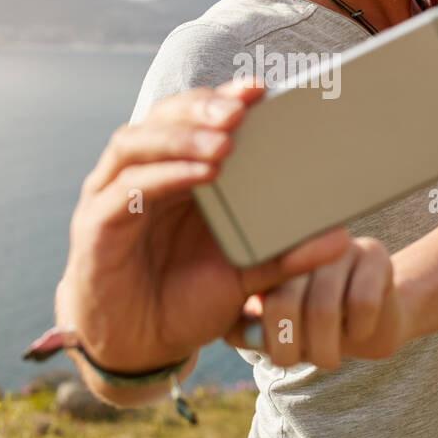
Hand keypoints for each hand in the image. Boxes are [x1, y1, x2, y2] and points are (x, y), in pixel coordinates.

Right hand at [58, 78, 353, 372]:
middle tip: (241, 109)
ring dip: (181, 137)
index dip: (224, 98)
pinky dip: (163, 176)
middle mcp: (142, 173)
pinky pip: (127, 190)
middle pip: (165, 118)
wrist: (137, 348)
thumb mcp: (243, 277)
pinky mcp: (96, 226)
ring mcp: (113, 195)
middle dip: (203, 106)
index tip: (260, 89)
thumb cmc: (185, 300)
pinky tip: (199, 176)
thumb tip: (341, 238)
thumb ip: (284, 255)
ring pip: (137, 143)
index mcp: (177, 173)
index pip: (196, 119)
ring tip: (224, 141)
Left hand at [224, 235, 405, 367]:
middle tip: (302, 363)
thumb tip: (229, 332)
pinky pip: (362, 303)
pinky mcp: (375, 255)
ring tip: (329, 359)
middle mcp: (300, 245)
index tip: (283, 355)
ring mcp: (337, 245)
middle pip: (284, 303)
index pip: (253, 298)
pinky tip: (359, 333)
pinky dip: (358, 331)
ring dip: (325, 349)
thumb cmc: (317, 328)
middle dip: (291, 348)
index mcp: (270, 258)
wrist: (373, 324)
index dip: (267, 336)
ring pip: (322, 307)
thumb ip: (248, 330)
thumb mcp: (278, 332)